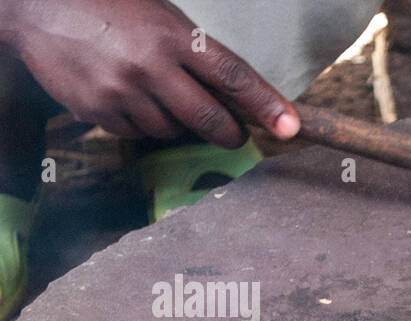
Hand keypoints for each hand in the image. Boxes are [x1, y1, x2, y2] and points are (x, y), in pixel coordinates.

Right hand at [0, 0, 298, 146]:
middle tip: (236, 132)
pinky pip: (135, 133)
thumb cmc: (107, 4)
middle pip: (208, 119)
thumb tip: (234, 92)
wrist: (35, 6)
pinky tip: (127, 97)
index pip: (233, 76)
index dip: (266, 104)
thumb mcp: (158, 13)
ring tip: (161, 95)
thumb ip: (193, 50)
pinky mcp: (96, 111)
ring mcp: (120, 92)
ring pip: (171, 131)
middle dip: (230, 132)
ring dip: (178, 124)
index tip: (291, 126)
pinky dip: (140, 123)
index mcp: (171, 34)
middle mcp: (148, 66)